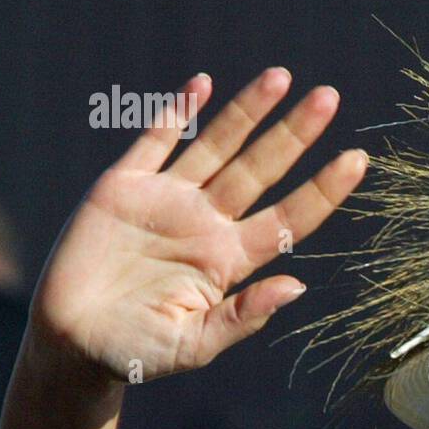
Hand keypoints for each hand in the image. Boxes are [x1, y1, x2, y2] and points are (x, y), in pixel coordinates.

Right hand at [30, 68, 366, 382]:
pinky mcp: (122, 189)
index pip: (290, 216)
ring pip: (217, 146)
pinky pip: (155, 142)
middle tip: (330, 97)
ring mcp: (168, 201)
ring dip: (247, 111)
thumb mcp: (193, 345)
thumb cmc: (137, 352)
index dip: (324, 189)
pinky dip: (176, 114)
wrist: (72, 345)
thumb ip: (243, 317)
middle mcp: (207, 222)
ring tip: (281, 76)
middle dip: (294, 134)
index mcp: (231, 259)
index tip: (357, 160)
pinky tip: (202, 86)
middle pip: (261, 169)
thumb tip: (298, 287)